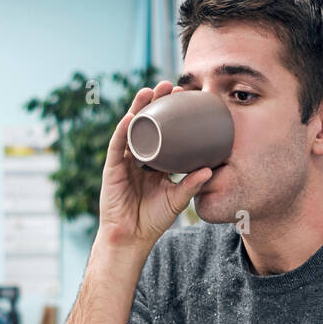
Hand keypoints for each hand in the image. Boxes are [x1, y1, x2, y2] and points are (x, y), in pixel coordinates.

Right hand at [97, 81, 214, 254]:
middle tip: (169, 85)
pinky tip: (130, 117)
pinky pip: (117, 147)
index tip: (184, 97)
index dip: (170, 113)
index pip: (162, 130)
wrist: (131, 238)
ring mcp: (123, 162)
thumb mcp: (177, 199)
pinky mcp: (111, 170)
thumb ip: (191, 184)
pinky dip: (123, 131)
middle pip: (145, 123)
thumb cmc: (152, 220)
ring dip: (137, 108)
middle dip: (154, 103)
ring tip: (148, 91)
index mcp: (153, 161)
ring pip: (130, 128)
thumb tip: (211, 169)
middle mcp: (137, 157)